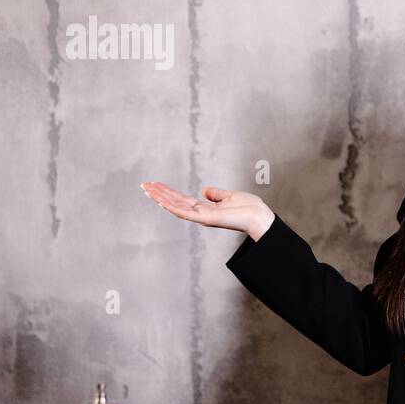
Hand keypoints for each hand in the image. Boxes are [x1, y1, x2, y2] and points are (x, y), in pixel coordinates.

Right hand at [141, 181, 274, 240]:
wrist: (260, 217)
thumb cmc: (249, 208)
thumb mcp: (230, 196)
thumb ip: (216, 194)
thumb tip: (205, 190)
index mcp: (206, 208)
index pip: (182, 199)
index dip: (168, 192)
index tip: (156, 184)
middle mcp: (201, 214)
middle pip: (175, 202)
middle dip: (159, 194)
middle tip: (144, 185)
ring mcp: (202, 217)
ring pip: (176, 207)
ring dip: (161, 198)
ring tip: (147, 189)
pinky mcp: (206, 219)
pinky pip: (186, 213)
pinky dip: (172, 207)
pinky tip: (161, 201)